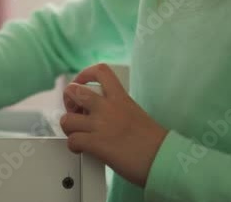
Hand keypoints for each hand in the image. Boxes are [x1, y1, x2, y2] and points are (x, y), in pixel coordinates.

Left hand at [59, 63, 168, 186]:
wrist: (163, 158)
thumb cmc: (154, 142)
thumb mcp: (136, 114)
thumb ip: (117, 109)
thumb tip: (102, 116)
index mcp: (121, 98)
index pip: (100, 71)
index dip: (85, 74)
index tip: (81, 82)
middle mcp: (108, 108)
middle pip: (74, 91)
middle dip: (68, 100)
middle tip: (74, 110)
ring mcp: (101, 125)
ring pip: (67, 118)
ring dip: (68, 127)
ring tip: (77, 133)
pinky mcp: (96, 144)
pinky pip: (72, 140)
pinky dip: (72, 146)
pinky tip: (81, 149)